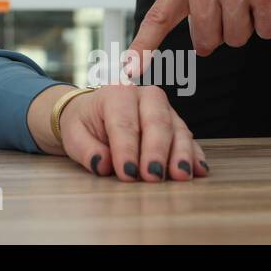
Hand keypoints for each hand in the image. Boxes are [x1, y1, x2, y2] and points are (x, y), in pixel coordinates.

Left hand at [31, 84, 208, 181]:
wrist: (93, 114)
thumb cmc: (83, 124)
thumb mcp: (73, 135)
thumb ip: (86, 149)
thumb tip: (102, 164)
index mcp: (116, 93)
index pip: (123, 123)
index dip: (126, 149)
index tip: (127, 173)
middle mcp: (145, 96)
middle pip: (156, 122)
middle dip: (156, 151)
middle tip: (153, 176)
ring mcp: (164, 109)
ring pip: (177, 129)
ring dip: (181, 154)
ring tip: (180, 175)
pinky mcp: (176, 124)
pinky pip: (188, 138)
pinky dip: (194, 155)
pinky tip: (198, 171)